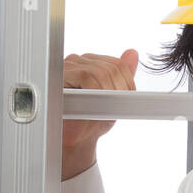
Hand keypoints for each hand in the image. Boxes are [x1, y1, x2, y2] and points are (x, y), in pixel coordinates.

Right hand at [62, 49, 138, 178]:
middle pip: (111, 68)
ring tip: (104, 109)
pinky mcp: (60, 75)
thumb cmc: (90, 119)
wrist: (74, 138)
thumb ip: (122, 76)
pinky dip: (95, 92)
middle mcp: (79, 61)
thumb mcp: (113, 98)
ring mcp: (68, 66)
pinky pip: (85, 76)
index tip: (126, 100)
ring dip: (108, 94)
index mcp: (92, 63)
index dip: (127, 83)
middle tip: (115, 108)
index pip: (118, 64)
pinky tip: (92, 105)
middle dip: (119, 91)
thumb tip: (133, 53)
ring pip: (100, 72)